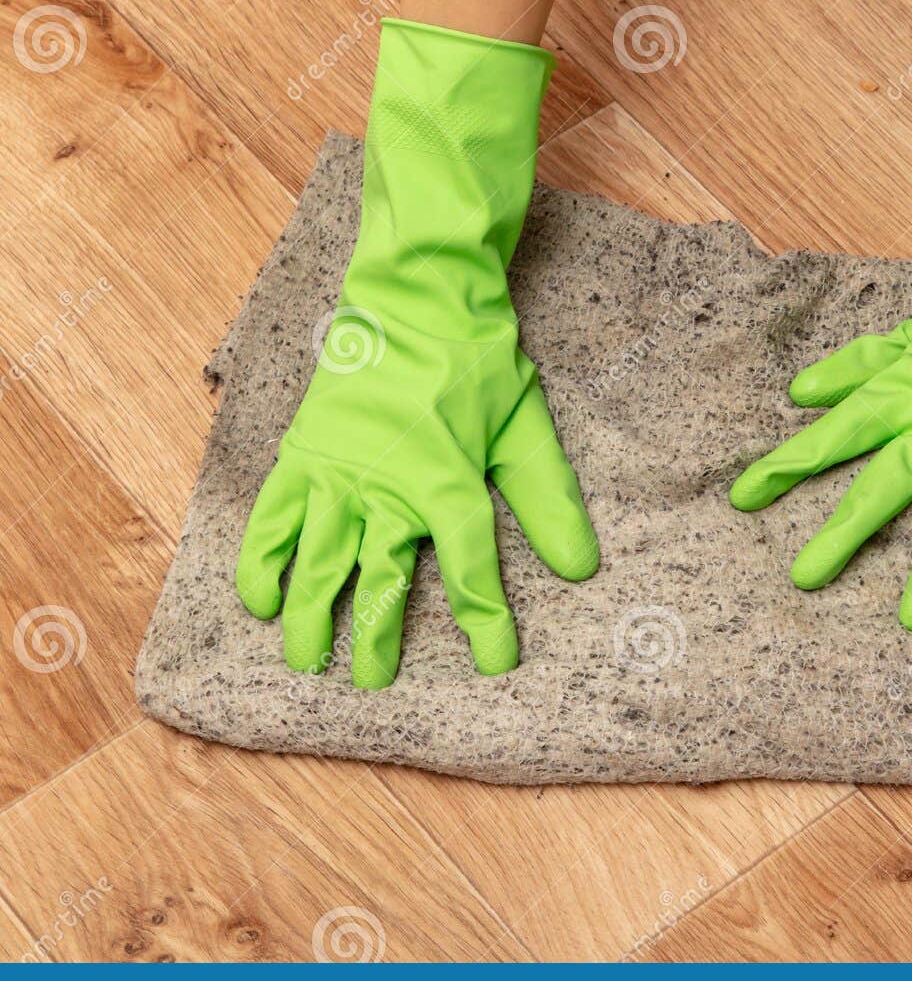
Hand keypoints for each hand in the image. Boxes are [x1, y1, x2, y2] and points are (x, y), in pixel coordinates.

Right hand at [236, 320, 595, 686]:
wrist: (418, 296)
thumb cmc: (478, 364)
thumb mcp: (526, 429)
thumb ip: (547, 501)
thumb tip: (580, 567)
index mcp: (448, 485)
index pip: (470, 573)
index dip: (485, 623)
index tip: (494, 662)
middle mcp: (388, 489)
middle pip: (379, 582)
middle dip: (376, 638)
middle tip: (375, 683)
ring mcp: (339, 474)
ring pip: (320, 562)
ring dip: (311, 616)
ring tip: (307, 662)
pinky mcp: (303, 454)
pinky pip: (272, 520)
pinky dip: (262, 561)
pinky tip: (261, 600)